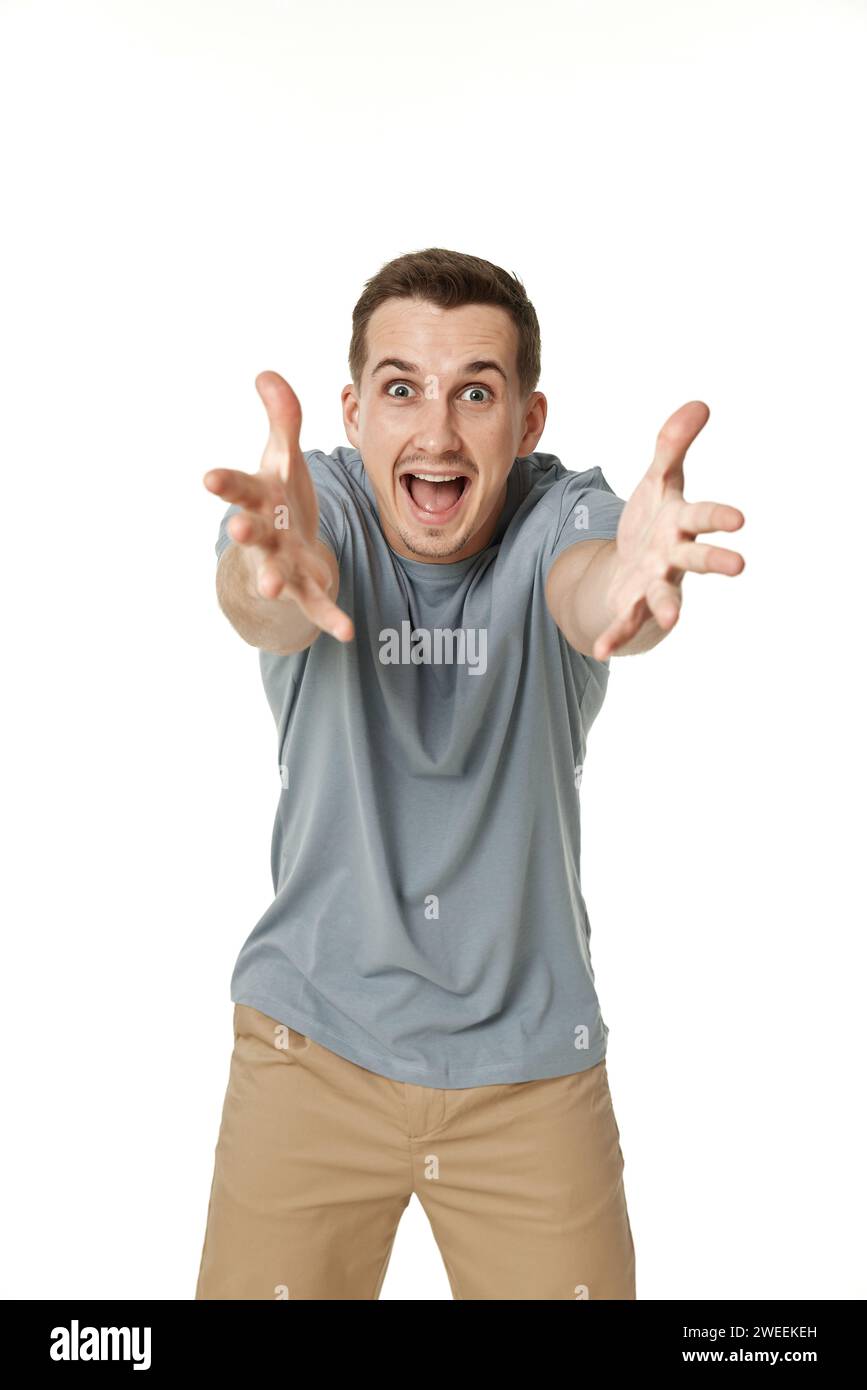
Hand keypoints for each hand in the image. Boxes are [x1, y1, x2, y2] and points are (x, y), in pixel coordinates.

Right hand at [203, 371, 354, 642]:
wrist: (279, 553)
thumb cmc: (278, 500)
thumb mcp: (282, 458)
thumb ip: (281, 419)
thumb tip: (267, 373)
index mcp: (258, 499)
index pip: (238, 487)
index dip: (225, 483)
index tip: (208, 477)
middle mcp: (264, 534)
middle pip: (251, 532)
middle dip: (244, 530)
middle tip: (235, 528)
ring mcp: (280, 564)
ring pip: (275, 572)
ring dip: (273, 578)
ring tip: (271, 584)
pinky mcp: (304, 588)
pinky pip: (316, 604)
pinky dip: (329, 618)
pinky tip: (346, 631)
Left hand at [593, 402, 743, 660]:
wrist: (635, 565)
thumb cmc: (654, 519)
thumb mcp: (659, 479)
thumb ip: (673, 444)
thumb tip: (699, 403)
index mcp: (681, 523)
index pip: (702, 516)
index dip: (718, 517)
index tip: (739, 519)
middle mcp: (674, 556)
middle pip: (696, 557)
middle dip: (715, 560)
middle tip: (739, 565)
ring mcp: (655, 583)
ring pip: (665, 595)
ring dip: (669, 605)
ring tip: (674, 618)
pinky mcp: (632, 604)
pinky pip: (624, 621)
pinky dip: (615, 636)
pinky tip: (600, 651)